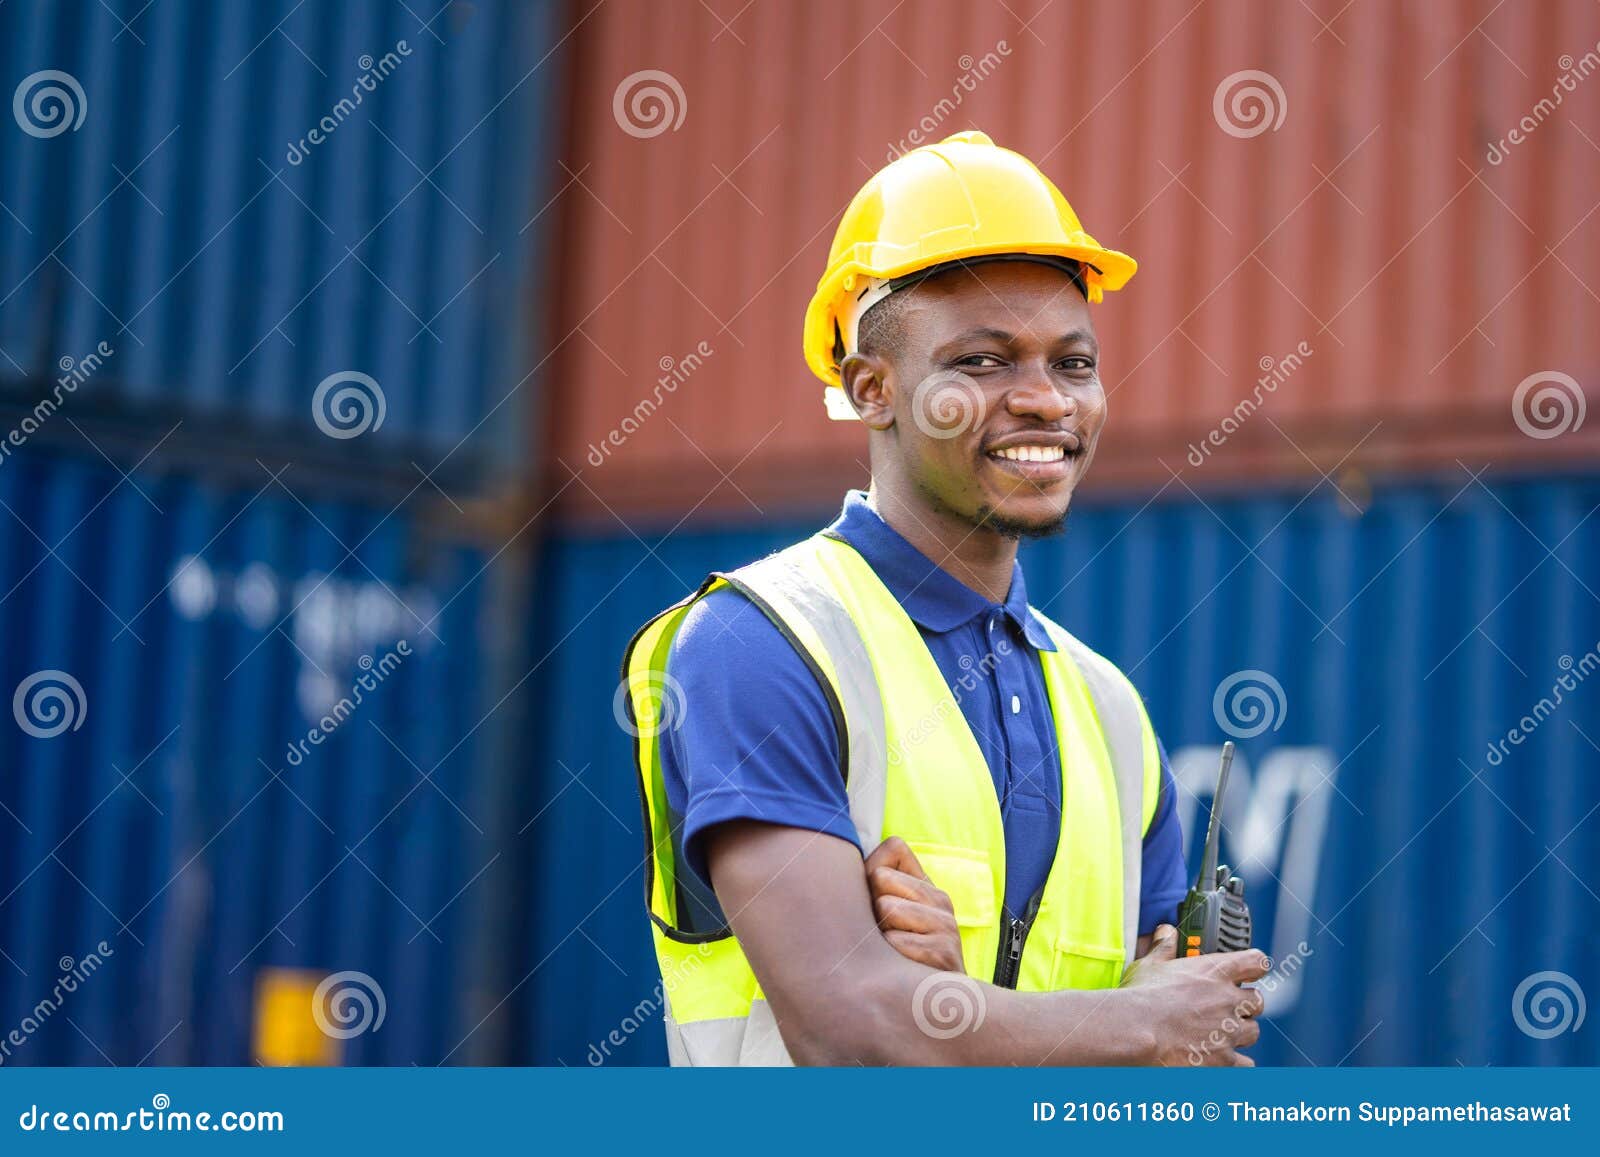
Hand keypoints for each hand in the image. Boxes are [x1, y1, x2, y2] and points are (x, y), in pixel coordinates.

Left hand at [863, 837, 964, 973]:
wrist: (934, 1008)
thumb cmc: (899, 960)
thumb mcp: (889, 918)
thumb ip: (875, 885)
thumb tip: (851, 864)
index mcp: (926, 886)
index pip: (894, 848)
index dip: (873, 872)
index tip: (874, 897)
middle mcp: (940, 899)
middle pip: (881, 877)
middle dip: (872, 907)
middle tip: (883, 934)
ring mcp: (946, 924)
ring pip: (886, 907)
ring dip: (880, 934)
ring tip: (891, 952)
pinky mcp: (943, 951)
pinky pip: (894, 941)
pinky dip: (888, 958)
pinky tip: (899, 968)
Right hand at [1121, 924, 1269, 1066]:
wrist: (1136, 1029)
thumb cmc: (1142, 995)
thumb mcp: (1151, 964)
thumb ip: (1164, 948)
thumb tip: (1166, 932)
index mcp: (1215, 971)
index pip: (1256, 963)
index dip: (1256, 967)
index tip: (1251, 971)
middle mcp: (1228, 1000)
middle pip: (1257, 1001)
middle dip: (1245, 1005)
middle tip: (1226, 1008)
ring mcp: (1229, 1031)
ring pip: (1253, 1031)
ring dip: (1240, 1032)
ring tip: (1220, 1034)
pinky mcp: (1224, 1059)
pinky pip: (1245, 1063)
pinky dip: (1236, 1062)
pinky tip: (1221, 1059)